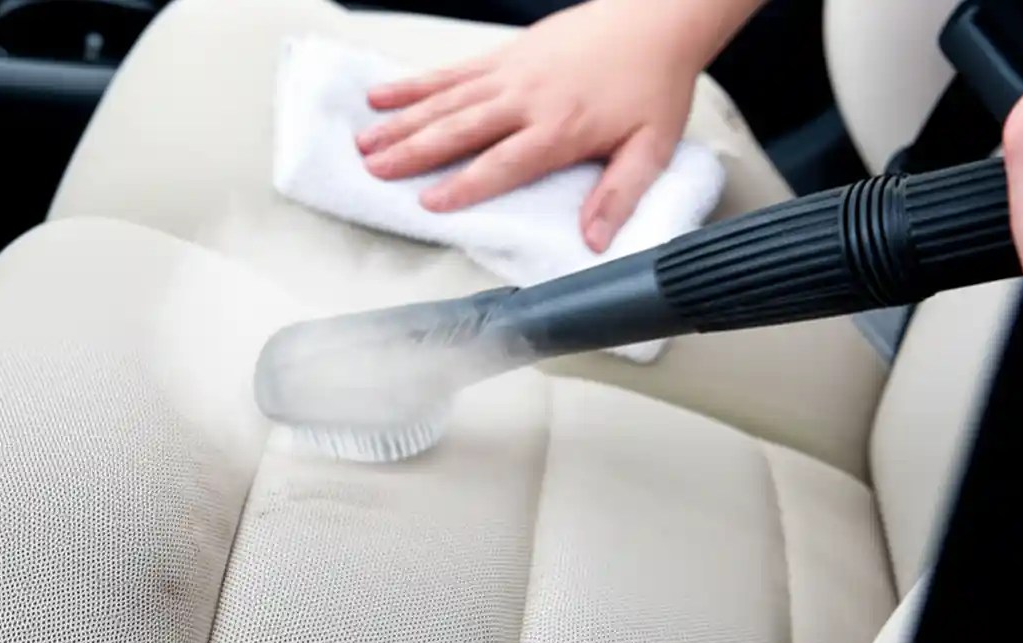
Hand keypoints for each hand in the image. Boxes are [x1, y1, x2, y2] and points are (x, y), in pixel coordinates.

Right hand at [356, 0, 759, 252]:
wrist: (656, 18)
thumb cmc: (653, 83)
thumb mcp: (651, 147)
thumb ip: (619, 195)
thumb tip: (595, 239)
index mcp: (561, 129)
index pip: (502, 164)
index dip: (464, 186)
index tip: (429, 203)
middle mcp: (527, 99)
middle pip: (460, 130)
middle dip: (413, 153)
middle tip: (374, 172)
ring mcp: (510, 73)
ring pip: (445, 101)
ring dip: (402, 123)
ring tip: (365, 143)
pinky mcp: (504, 55)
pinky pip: (451, 72)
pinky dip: (415, 85)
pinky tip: (383, 95)